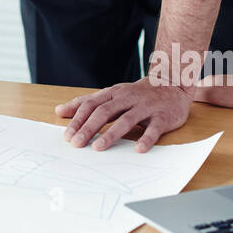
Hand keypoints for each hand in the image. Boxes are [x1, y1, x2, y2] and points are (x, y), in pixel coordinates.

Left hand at [55, 78, 192, 151]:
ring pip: (127, 120)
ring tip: (98, 147)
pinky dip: (147, 139)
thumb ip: (87, 102)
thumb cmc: (138, 94)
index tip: (66, 135)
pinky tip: (138, 149)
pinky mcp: (163, 117)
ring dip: (111, 134)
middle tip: (76, 144)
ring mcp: (146, 107)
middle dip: (89, 128)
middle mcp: (128, 99)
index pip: (91, 105)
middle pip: (105, 112)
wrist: (173, 84)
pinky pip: (154, 129)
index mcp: (114, 94)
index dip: (78, 119)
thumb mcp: (112, 94)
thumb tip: (59, 110)